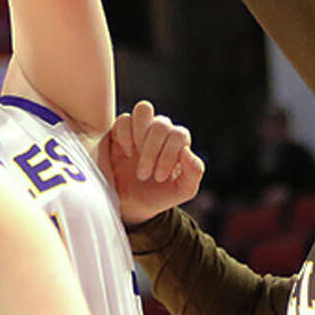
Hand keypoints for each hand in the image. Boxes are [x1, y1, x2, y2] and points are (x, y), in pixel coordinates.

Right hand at [98, 99, 204, 225]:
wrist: (131, 204)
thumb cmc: (158, 195)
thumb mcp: (182, 190)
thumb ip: (194, 172)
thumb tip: (187, 151)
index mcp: (178, 144)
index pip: (179, 134)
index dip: (168, 154)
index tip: (159, 178)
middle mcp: (161, 132)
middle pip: (161, 123)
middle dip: (151, 151)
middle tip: (143, 174)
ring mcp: (140, 129)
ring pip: (144, 110)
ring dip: (139, 134)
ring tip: (134, 155)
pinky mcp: (119, 130)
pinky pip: (124, 119)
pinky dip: (124, 136)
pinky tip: (125, 153)